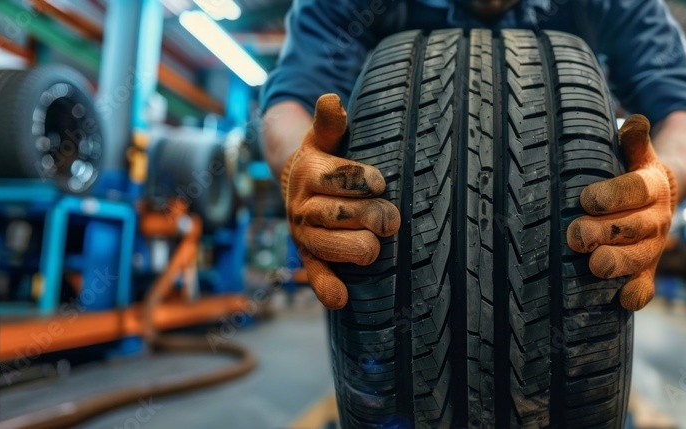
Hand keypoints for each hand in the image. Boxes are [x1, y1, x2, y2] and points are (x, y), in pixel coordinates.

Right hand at [282, 94, 400, 308]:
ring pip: (330, 245)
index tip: (380, 183)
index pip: (341, 177)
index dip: (365, 181)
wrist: (294, 184)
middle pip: (340, 213)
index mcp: (310, 171)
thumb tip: (330, 99)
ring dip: (356, 248)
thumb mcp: (323, 137)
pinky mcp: (308, 256)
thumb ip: (329, 121)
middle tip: (391, 220)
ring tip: (375, 247)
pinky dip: (327, 287)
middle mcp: (303, 205)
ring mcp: (305, 233)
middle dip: (371, 217)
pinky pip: (315, 274)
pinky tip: (341, 299)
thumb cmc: (323, 158)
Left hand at [567, 115, 677, 310]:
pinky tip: (621, 300)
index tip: (587, 199)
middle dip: (605, 233)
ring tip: (595, 266)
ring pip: (640, 258)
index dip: (613, 195)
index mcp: (652, 187)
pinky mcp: (648, 269)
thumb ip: (634, 140)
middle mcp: (656, 219)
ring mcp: (653, 246)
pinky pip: (647, 285)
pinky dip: (636, 294)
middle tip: (576, 236)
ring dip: (618, 263)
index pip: (635, 190)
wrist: (666, 195)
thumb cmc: (637, 170)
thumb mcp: (639, 153)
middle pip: (634, 227)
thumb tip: (635, 120)